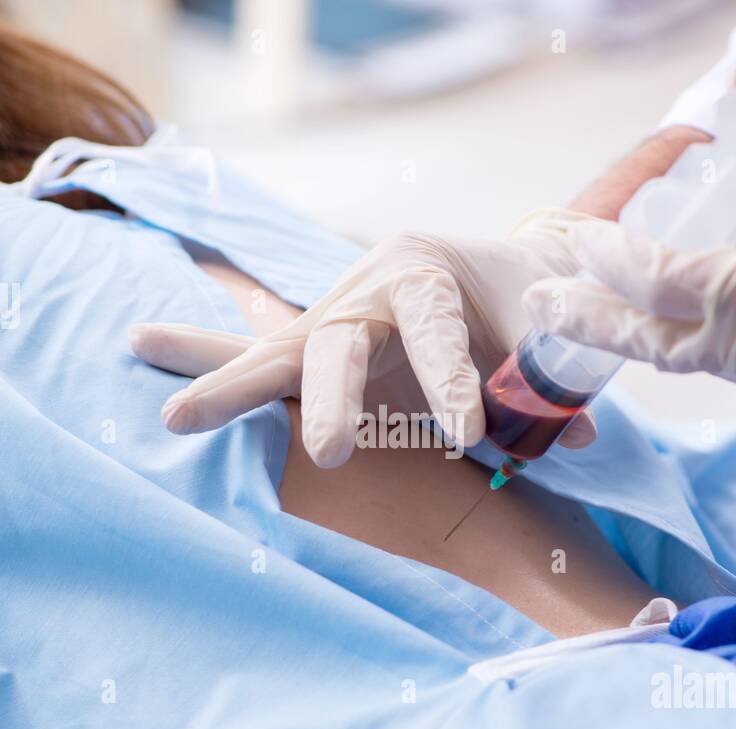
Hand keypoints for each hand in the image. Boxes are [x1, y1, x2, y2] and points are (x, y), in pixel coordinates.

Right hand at [130, 209, 598, 467]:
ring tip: (175, 417)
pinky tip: (164, 398)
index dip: (452, 380)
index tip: (471, 435)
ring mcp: (332, 321)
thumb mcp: (545, 322)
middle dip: (330, 398)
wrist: (491, 274)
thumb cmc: (521, 294)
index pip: (432, 328)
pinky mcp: (315, 352)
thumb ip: (553, 375)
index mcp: (424, 268)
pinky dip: (223, 385)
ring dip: (229, 388)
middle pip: (335, 343)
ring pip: (276, 356)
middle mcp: (365, 288)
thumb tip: (571, 435)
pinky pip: (264, 369)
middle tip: (333, 453)